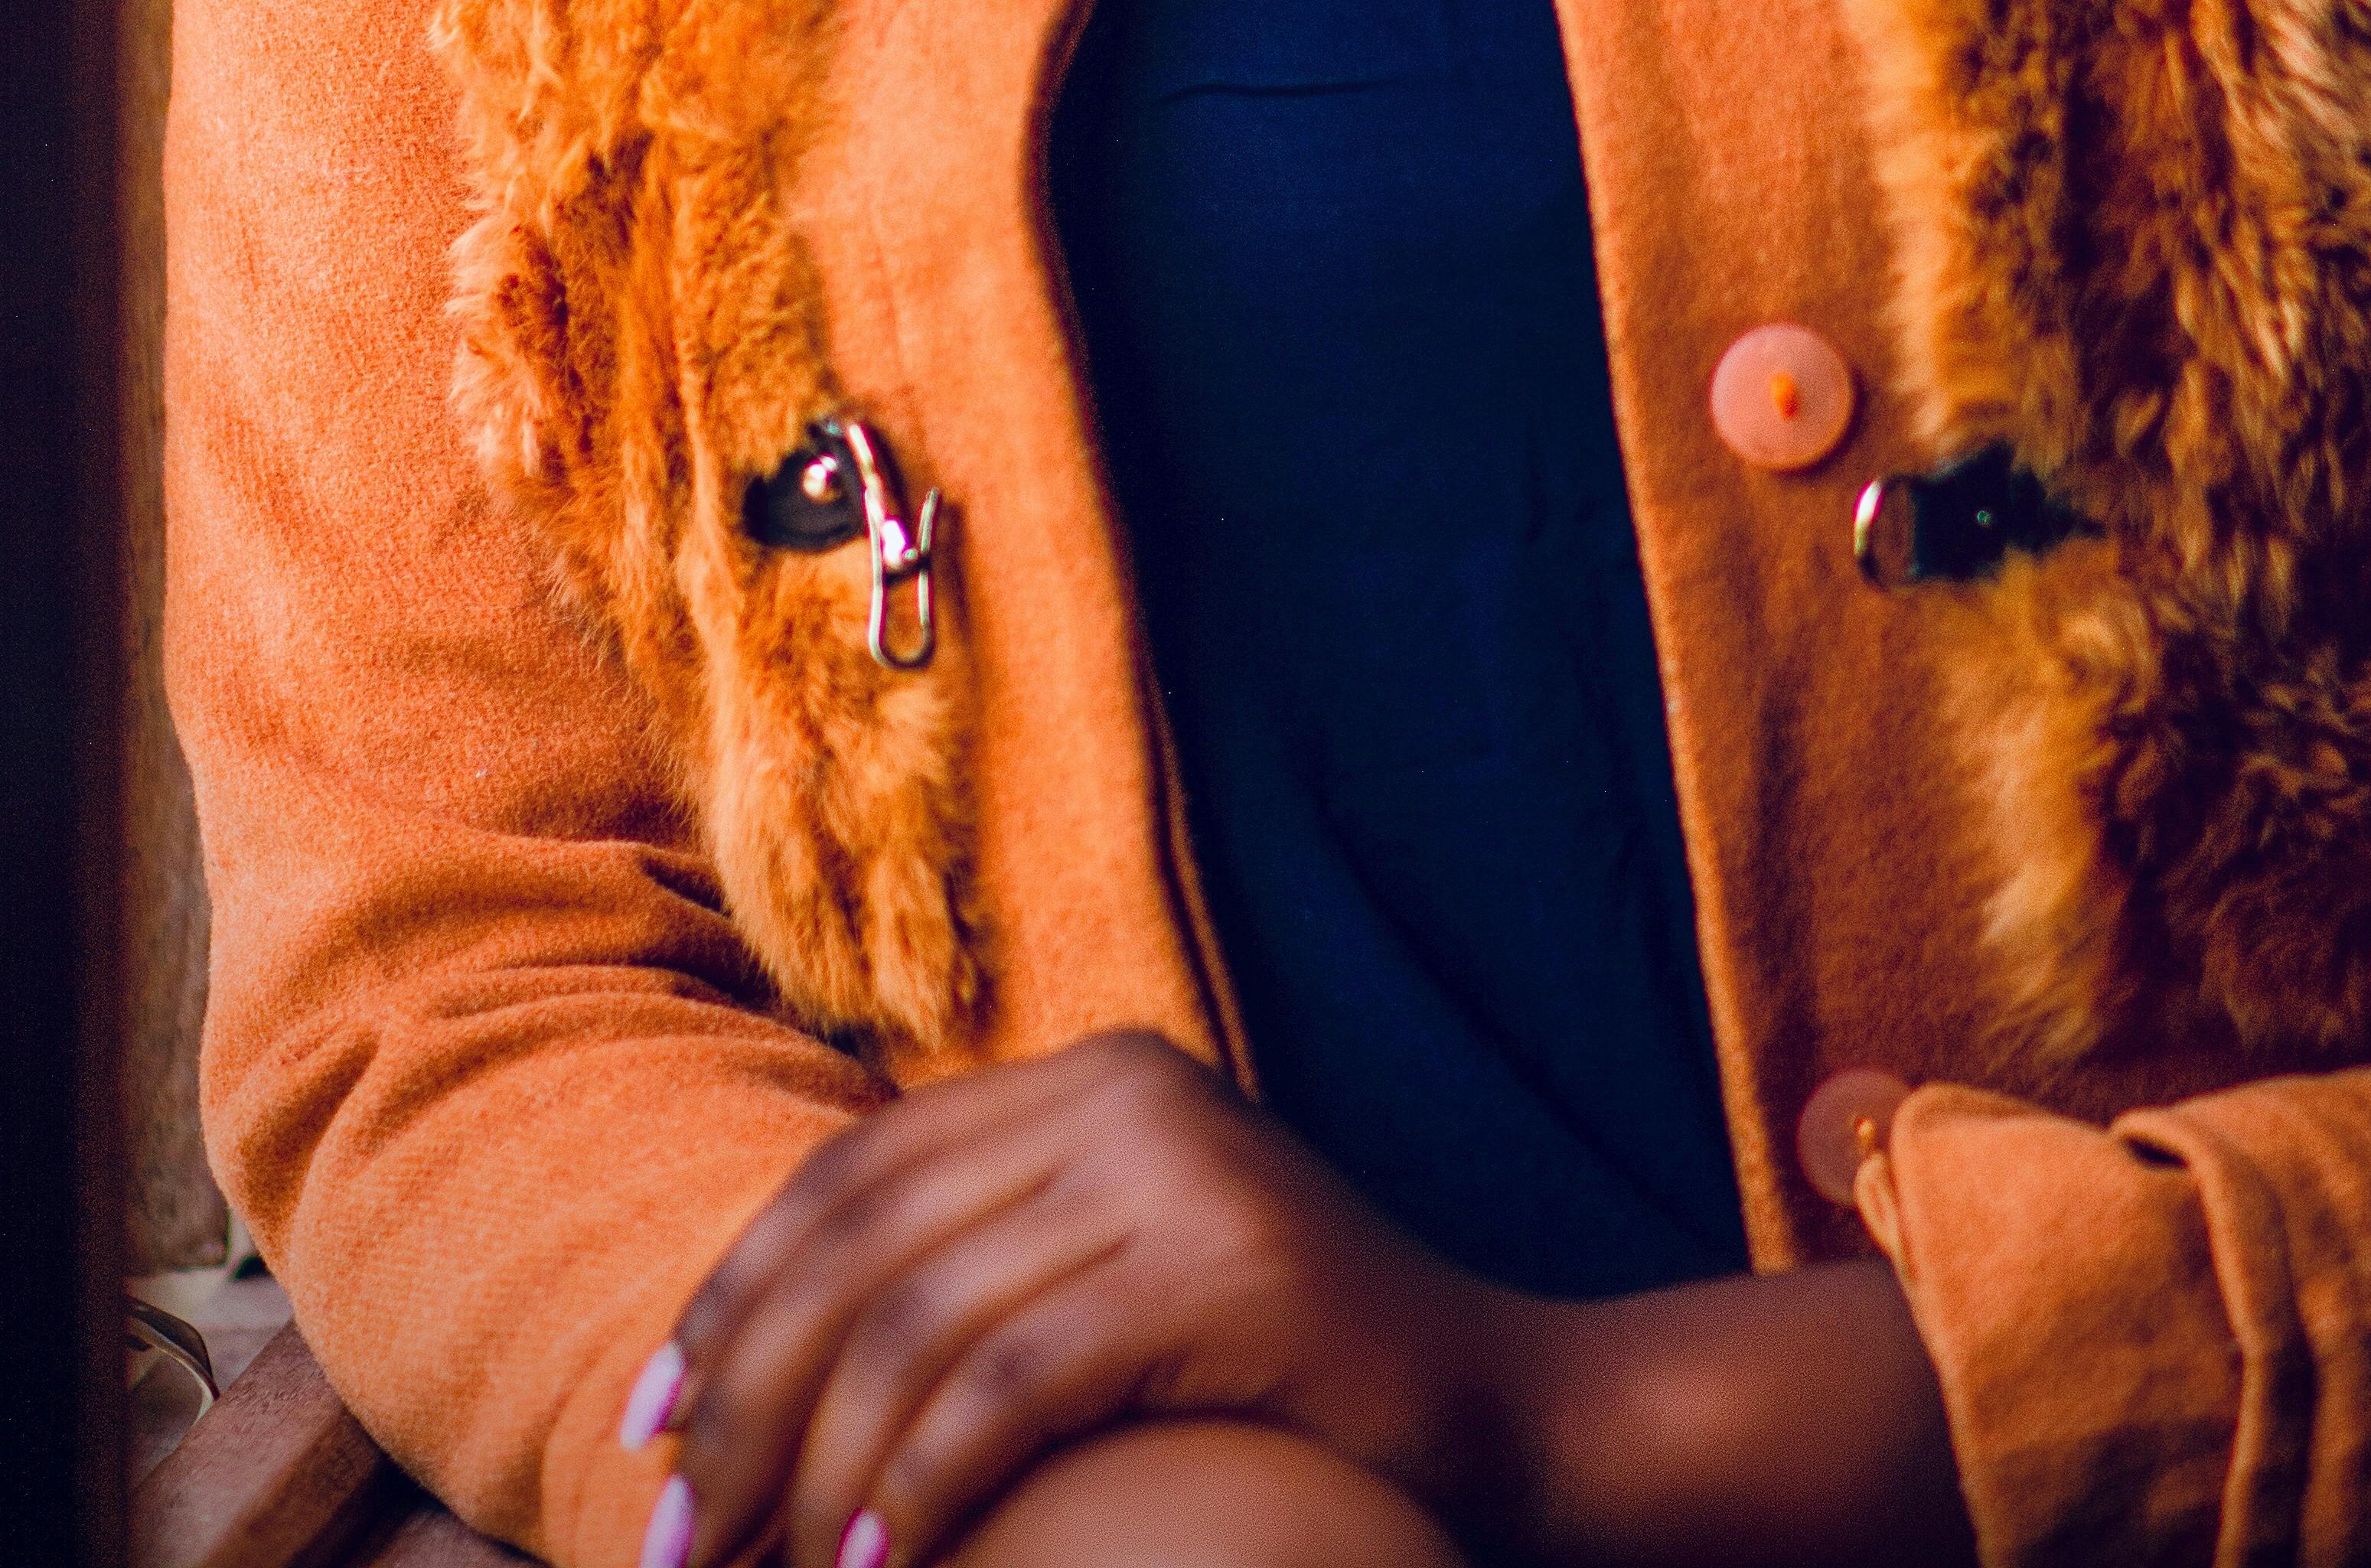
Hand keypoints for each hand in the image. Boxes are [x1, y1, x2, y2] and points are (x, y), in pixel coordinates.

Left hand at [640, 1031, 1528, 1567]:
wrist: (1498, 1409)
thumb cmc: (1286, 1376)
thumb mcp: (1118, 1280)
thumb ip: (987, 1267)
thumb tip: (760, 1365)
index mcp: (1092, 1076)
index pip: (854, 1171)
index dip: (734, 1294)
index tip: (648, 1419)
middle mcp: (1125, 1092)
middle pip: (864, 1241)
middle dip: (743, 1397)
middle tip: (674, 1537)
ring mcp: (1178, 1172)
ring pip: (920, 1320)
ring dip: (811, 1467)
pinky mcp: (1222, 1272)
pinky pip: (1014, 1384)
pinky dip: (922, 1485)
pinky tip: (878, 1564)